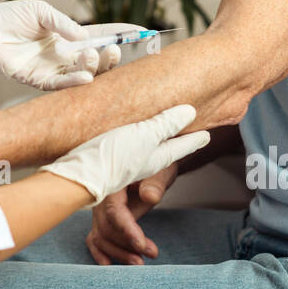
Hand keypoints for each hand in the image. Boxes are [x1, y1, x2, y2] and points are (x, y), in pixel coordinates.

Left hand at [0, 0, 116, 90]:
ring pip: (83, 73)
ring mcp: (54, 68)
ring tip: (93, 56)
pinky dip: (75, 82)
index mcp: (68, 35)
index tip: (144, 32)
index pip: (101, 35)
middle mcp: (65, 54)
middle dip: (110, 56)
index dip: (122, 34)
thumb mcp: (40, 12)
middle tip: (114, 50)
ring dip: (93, 67)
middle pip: (97, 59)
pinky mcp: (39, 80)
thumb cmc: (10, 18)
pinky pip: (61, 85)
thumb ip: (62, 23)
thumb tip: (84, 36)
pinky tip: (86, 77)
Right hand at [39, 104, 206, 206]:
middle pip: (167, 149)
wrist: (79, 176)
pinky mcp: (109, 161)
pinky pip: (131, 148)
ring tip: (163, 131)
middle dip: (179, 141)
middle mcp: (145, 161)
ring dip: (158, 140)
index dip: (195, 138)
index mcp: (157, 156)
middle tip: (191, 131)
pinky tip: (130, 137)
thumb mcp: (144, 135)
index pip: (181, 146)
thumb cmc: (113, 157)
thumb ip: (165, 124)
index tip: (208, 135)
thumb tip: (190, 112)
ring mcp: (127, 163)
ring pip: (149, 149)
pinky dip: (137, 141)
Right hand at [86, 162, 178, 264]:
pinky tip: (110, 264)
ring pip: (100, 236)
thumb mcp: (160, 169)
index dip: (127, 230)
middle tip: (152, 254)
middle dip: (126, 245)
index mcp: (113, 182)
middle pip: (106, 228)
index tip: (142, 246)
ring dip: (118, 252)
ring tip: (140, 263)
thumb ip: (155, 184)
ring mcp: (100, 209)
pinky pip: (95, 237)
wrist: (152, 160)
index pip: (114, 211)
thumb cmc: (157, 164)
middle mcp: (101, 197)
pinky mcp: (103, 218)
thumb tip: (150, 197)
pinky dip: (100, 252)